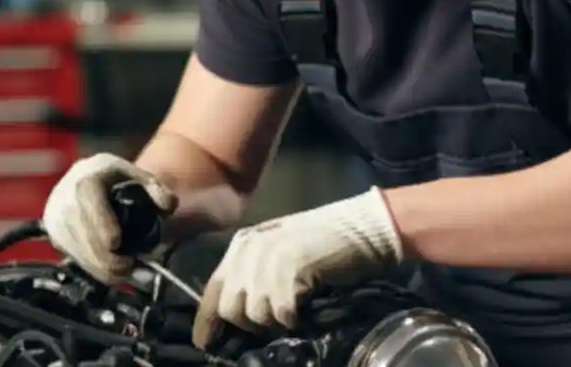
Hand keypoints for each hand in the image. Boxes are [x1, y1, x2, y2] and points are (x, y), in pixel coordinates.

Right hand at [42, 153, 177, 283]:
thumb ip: (158, 189)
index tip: (116, 243)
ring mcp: (54, 215)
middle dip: (105, 255)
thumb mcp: (138, 176)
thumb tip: (168, 206)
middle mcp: (64, 196)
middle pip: (81, 231)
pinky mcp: (52, 232)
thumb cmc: (115, 179)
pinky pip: (70, 254)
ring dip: (98, 266)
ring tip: (121, 274)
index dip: (101, 224)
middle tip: (128, 269)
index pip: (89, 202)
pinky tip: (106, 272)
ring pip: (74, 247)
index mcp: (86, 178)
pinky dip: (90, 266)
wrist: (85, 177)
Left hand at [192, 187, 402, 347]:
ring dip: (274, 322)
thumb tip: (237, 315)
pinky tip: (305, 311)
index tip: (206, 343)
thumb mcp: (280, 254)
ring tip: (294, 312)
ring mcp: (269, 258)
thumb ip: (254, 277)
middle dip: (249, 324)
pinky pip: (281, 314)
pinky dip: (294, 320)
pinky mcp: (291, 270)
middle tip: (274, 323)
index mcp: (244, 244)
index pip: (213, 289)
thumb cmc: (326, 243)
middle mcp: (250, 249)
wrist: (365, 227)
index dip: (207, 322)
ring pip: (255, 314)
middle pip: (230, 307)